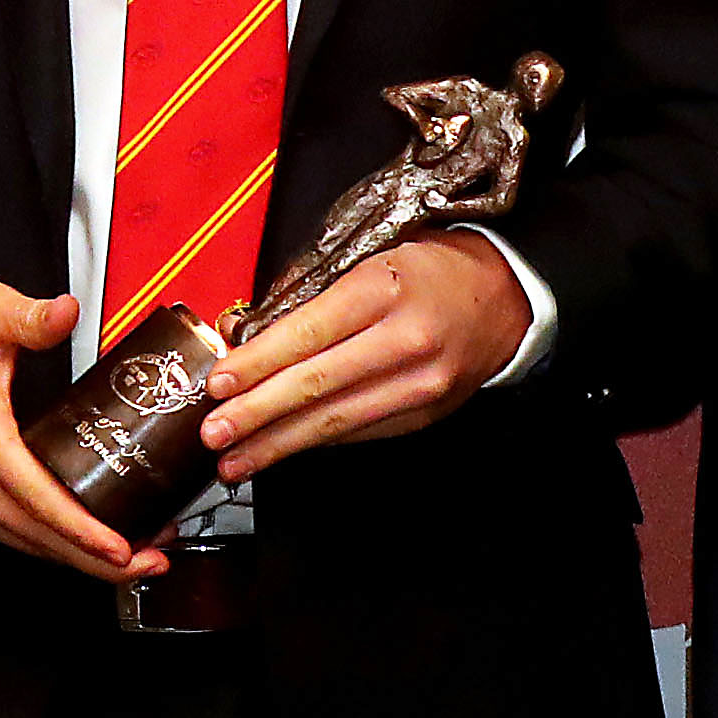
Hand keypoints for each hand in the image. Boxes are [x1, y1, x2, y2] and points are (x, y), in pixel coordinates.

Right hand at [0, 282, 164, 585]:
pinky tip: (89, 545)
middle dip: (99, 558)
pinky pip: (16, 536)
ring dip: (81, 558)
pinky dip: (55, 546)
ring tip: (136, 559)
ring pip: (29, 544)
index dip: (84, 531)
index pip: (38, 501)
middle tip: (152, 561)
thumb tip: (66, 313)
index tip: (122, 548)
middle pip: (40, 538)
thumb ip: (28, 315)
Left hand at [199, 230, 529, 479]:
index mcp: (386, 290)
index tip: (219, 384)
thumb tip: (244, 335)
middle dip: (258, 414)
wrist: (502, 299)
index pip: (309, 332)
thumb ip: (310, 297)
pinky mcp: (425, 416)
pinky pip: (359, 433)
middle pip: (318, 384)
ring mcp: (421, 385)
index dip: (259, 363)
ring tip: (236, 458)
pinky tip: (283, 449)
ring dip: (279, 444)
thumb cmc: (427, 272)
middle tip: (214, 433)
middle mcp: (407, 341)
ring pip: (337, 421)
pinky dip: (316, 442)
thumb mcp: (370, 259)